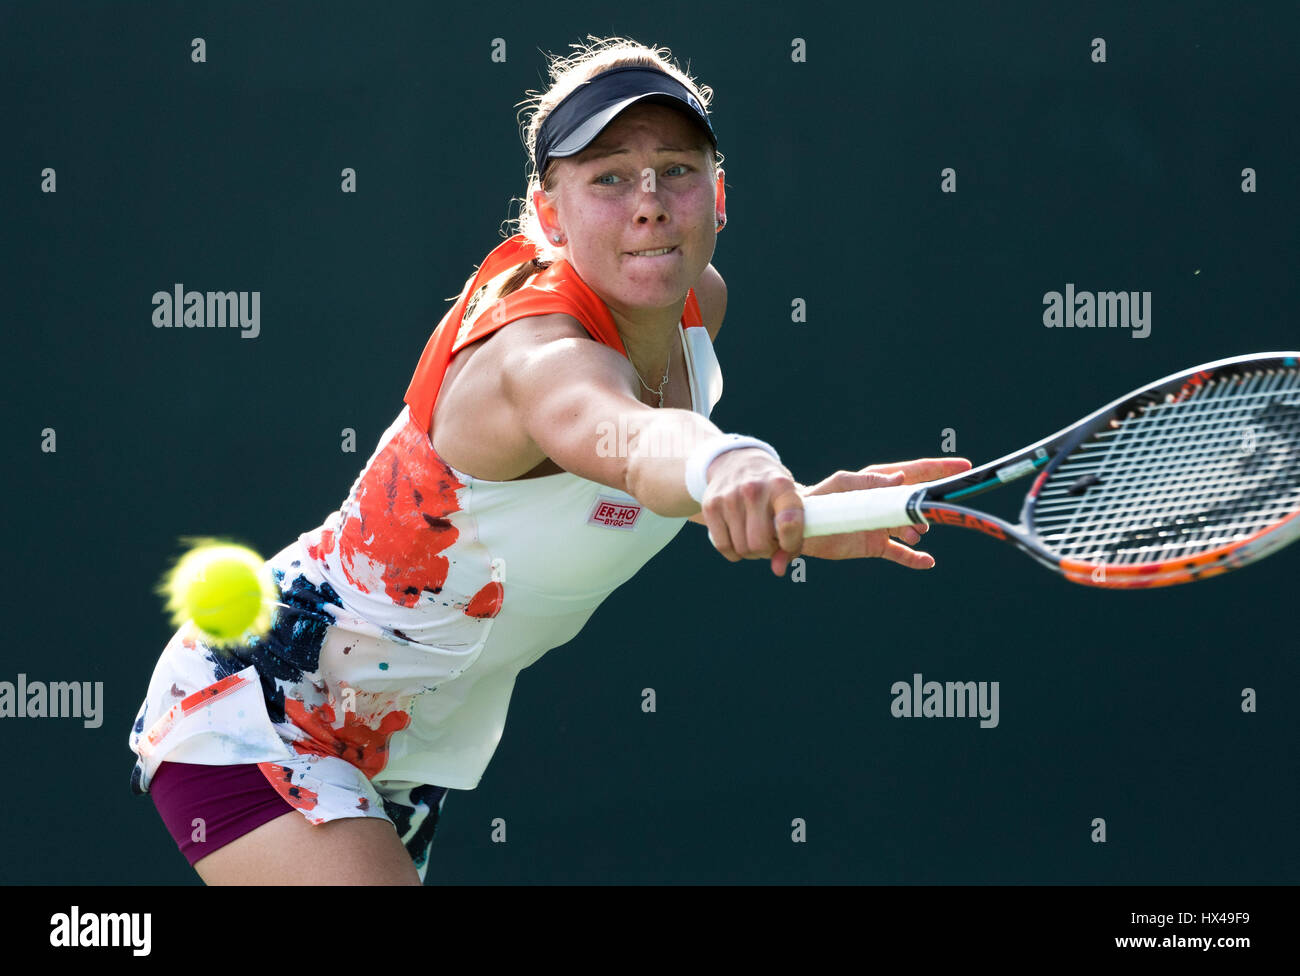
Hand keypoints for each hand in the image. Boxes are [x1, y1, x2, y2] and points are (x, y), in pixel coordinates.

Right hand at [698, 447, 804, 568]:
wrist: (735, 461)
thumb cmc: (771, 489)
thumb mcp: (790, 503)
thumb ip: (793, 538)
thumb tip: (778, 570)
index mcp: (781, 486)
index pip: (790, 522)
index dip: (791, 543)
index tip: (788, 543)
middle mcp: (754, 489)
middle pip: (760, 544)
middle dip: (767, 551)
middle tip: (770, 542)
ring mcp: (729, 497)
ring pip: (741, 549)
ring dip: (751, 552)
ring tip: (754, 537)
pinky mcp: (711, 506)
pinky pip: (723, 547)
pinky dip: (734, 552)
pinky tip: (739, 539)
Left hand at [768, 457, 972, 575]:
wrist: (800, 526)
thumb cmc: (821, 497)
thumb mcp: (843, 484)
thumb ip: (869, 481)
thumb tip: (900, 479)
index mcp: (880, 482)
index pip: (916, 472)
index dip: (941, 468)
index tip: (965, 466)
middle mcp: (886, 503)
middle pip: (920, 500)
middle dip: (934, 502)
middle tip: (940, 508)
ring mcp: (883, 525)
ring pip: (913, 528)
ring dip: (919, 530)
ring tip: (914, 533)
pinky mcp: (876, 546)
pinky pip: (901, 554)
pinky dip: (915, 558)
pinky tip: (928, 561)